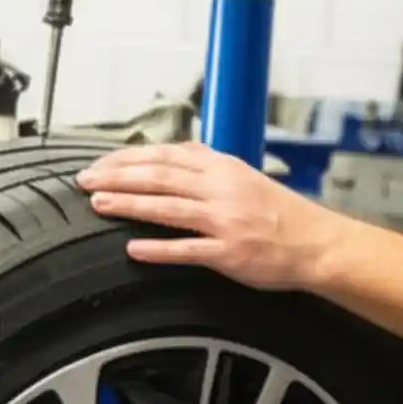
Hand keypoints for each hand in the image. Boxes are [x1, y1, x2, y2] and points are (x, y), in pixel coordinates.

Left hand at [75, 141, 349, 291]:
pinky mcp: (230, 253)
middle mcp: (220, 189)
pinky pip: (189, 249)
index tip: (99, 163)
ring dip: (129, 205)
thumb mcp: (241, 175)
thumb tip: (170, 150)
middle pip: (159, 176)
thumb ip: (205, 163)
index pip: (164, 155)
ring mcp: (225, 220)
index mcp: (221, 167)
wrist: (316, 243)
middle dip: (117, 177)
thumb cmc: (277, 211)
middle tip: (86, 181)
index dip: (126, 159)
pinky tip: (133, 249)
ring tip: (99, 204)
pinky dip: (159, 249)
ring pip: (168, 208)